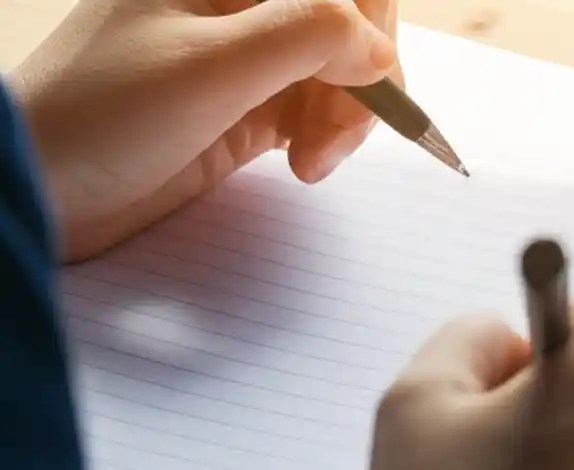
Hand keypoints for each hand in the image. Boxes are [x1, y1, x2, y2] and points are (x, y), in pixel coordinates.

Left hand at [10, 0, 398, 262]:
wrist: (39, 190)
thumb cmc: (100, 116)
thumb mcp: (209, 67)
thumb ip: (305, 36)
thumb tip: (379, 49)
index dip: (367, 22)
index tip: (366, 77)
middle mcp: (238, 2)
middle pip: (346, 25)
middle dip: (359, 81)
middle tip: (336, 137)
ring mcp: (244, 54)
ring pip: (338, 71)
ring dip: (344, 119)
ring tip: (312, 165)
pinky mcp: (246, 105)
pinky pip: (315, 108)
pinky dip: (325, 138)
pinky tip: (304, 166)